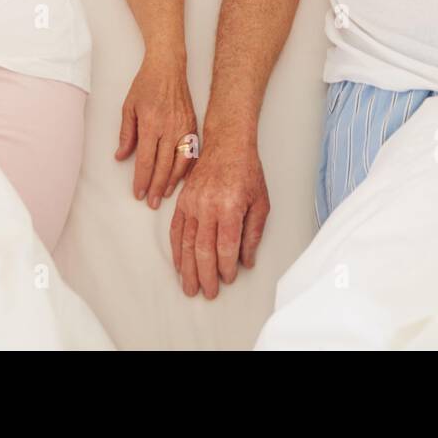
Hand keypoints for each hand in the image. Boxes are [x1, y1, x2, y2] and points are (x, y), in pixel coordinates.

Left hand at [114, 56, 198, 207]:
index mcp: (151, 124)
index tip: (138, 193)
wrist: (168, 68)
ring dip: (172, 181)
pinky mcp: (193, 126)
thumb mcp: (129, 108)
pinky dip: (187, 168)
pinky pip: (191, 152)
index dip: (142, 180)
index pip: (146, 160)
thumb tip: (121, 156)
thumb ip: (126, 134)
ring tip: (165, 195)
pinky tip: (182, 178)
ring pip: (180, 163)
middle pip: (164, 166)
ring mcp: (184, 127)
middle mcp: (169, 128)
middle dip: (157, 187)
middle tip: (152, 202)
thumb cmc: (146, 85)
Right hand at [169, 141, 268, 298]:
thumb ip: (253, 233)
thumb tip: (246, 260)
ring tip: (189, 287)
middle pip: (203, 250)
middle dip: (205, 275)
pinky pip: (176, 230)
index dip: (226, 268)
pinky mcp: (183, 201)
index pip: (226, 247)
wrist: (227, 144)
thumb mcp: (261, 202)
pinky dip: (176, 250)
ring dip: (187, 269)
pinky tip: (179, 264)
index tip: (229, 279)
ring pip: (186, 243)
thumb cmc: (247, 171)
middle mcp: (208, 206)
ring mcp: (192, 203)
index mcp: (230, 207)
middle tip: (207, 293)